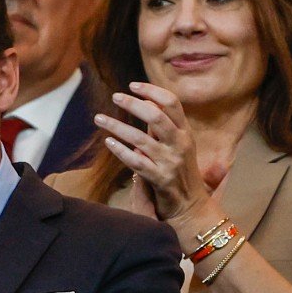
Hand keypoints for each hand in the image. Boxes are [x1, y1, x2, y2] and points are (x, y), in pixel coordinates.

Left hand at [95, 82, 215, 226]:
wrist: (191, 206)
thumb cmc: (181, 173)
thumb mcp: (179, 147)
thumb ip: (165, 128)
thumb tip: (148, 104)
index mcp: (186, 132)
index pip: (172, 103)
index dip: (152, 91)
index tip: (133, 85)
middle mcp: (180, 144)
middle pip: (156, 116)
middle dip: (133, 104)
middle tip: (115, 97)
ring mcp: (170, 162)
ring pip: (140, 139)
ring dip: (117, 127)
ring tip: (99, 118)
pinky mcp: (160, 180)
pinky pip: (136, 162)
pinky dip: (121, 151)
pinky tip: (108, 142)